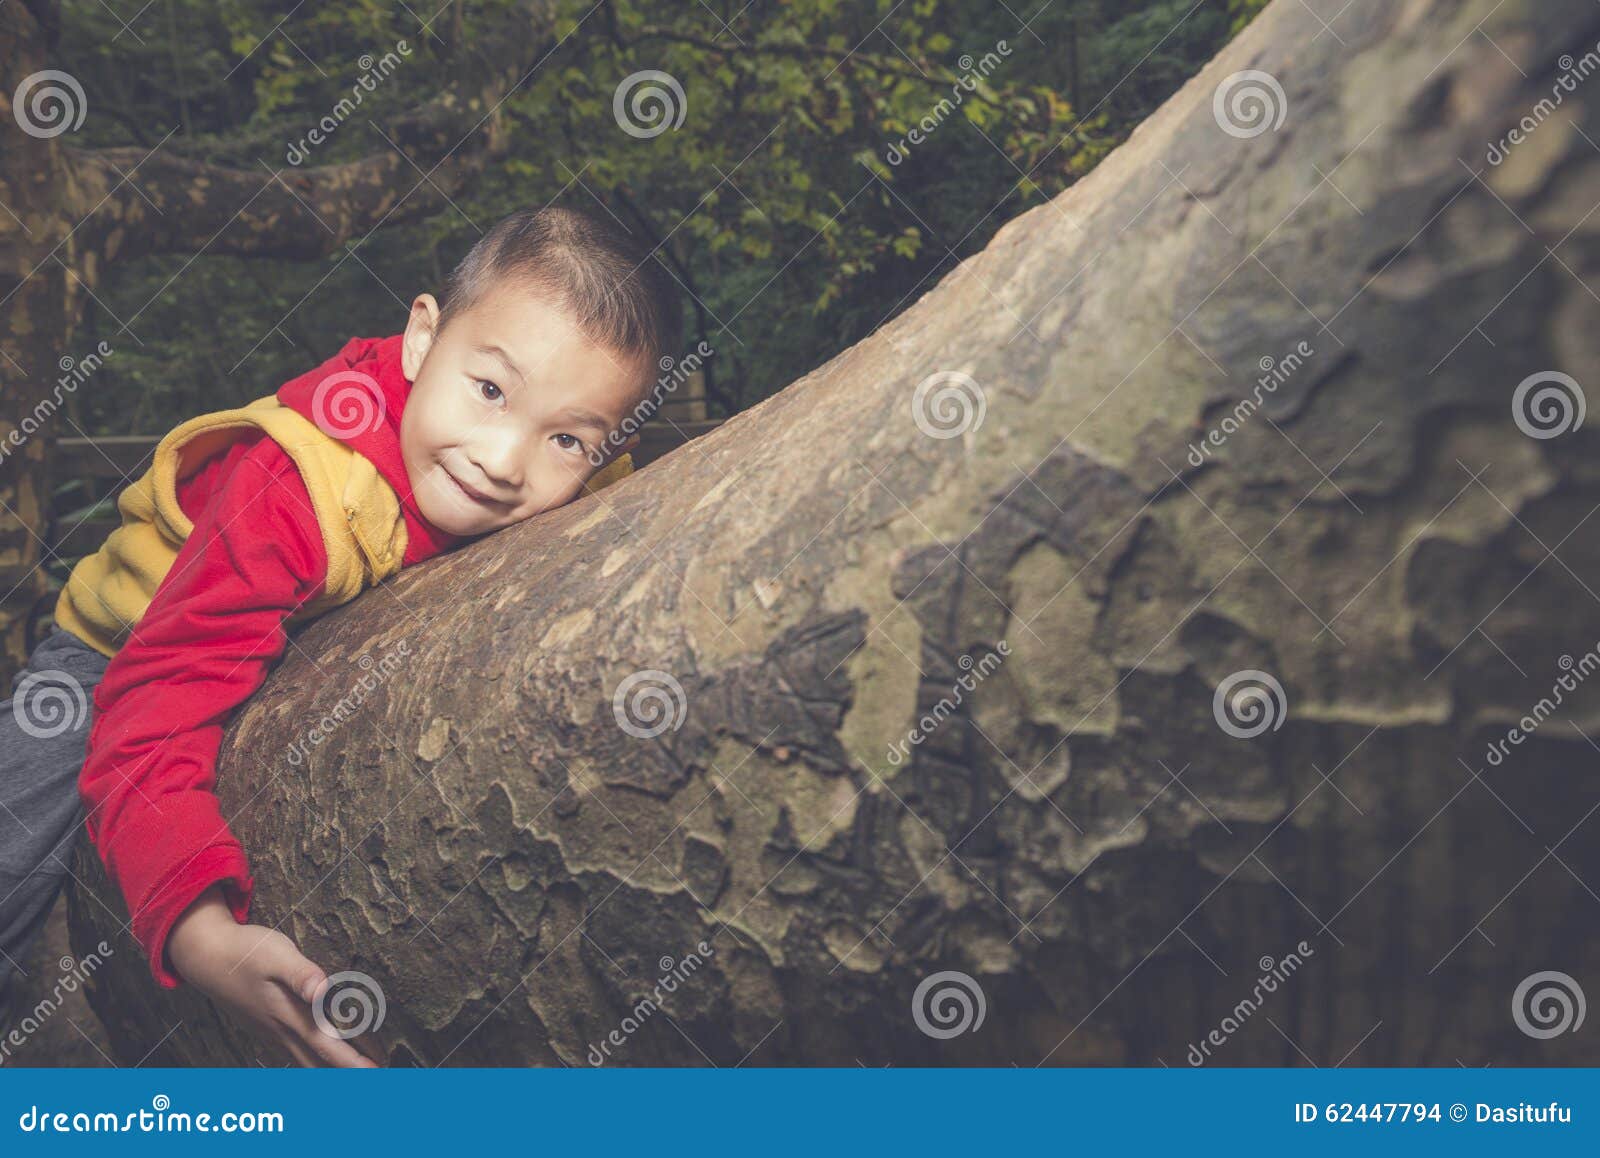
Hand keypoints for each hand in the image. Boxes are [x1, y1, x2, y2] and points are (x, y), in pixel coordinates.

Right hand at [166, 885, 379, 1067]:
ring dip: (332, 1069)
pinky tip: (323, 1056)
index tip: (376, 1073)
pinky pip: (296, 1052)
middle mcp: (281, 1030)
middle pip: (319, 1062)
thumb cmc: (245, 953)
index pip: (328, 1047)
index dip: (353, 1062)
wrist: (206, 957)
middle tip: (378, 1076)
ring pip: (307, 1061)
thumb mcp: (276, 955)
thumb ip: (302, 975)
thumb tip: (323, 990)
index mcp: (289, 1015)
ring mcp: (272, 1032)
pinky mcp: (266, 1027)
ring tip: (360, 1071)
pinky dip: (315, 1059)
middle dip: (348, 1073)